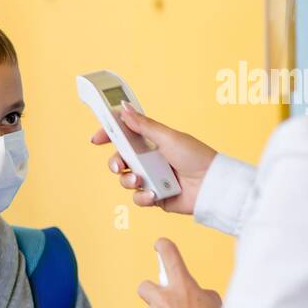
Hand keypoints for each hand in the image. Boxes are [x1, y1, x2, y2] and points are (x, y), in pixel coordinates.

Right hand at [90, 110, 216, 214]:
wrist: (211, 185)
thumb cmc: (196, 157)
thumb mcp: (167, 137)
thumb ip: (143, 125)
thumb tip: (124, 108)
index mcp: (151, 143)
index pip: (124, 137)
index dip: (109, 136)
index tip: (97, 139)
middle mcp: (149, 161)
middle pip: (120, 160)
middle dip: (115, 163)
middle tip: (120, 166)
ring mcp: (151, 179)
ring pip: (125, 181)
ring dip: (130, 181)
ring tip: (142, 181)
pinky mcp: (154, 197)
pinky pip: (138, 198)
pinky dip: (144, 197)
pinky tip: (155, 194)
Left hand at [137, 239, 221, 307]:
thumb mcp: (214, 305)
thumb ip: (200, 295)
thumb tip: (194, 295)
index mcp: (183, 287)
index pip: (170, 257)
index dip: (163, 248)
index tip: (160, 245)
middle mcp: (164, 299)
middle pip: (144, 287)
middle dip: (152, 294)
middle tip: (164, 304)